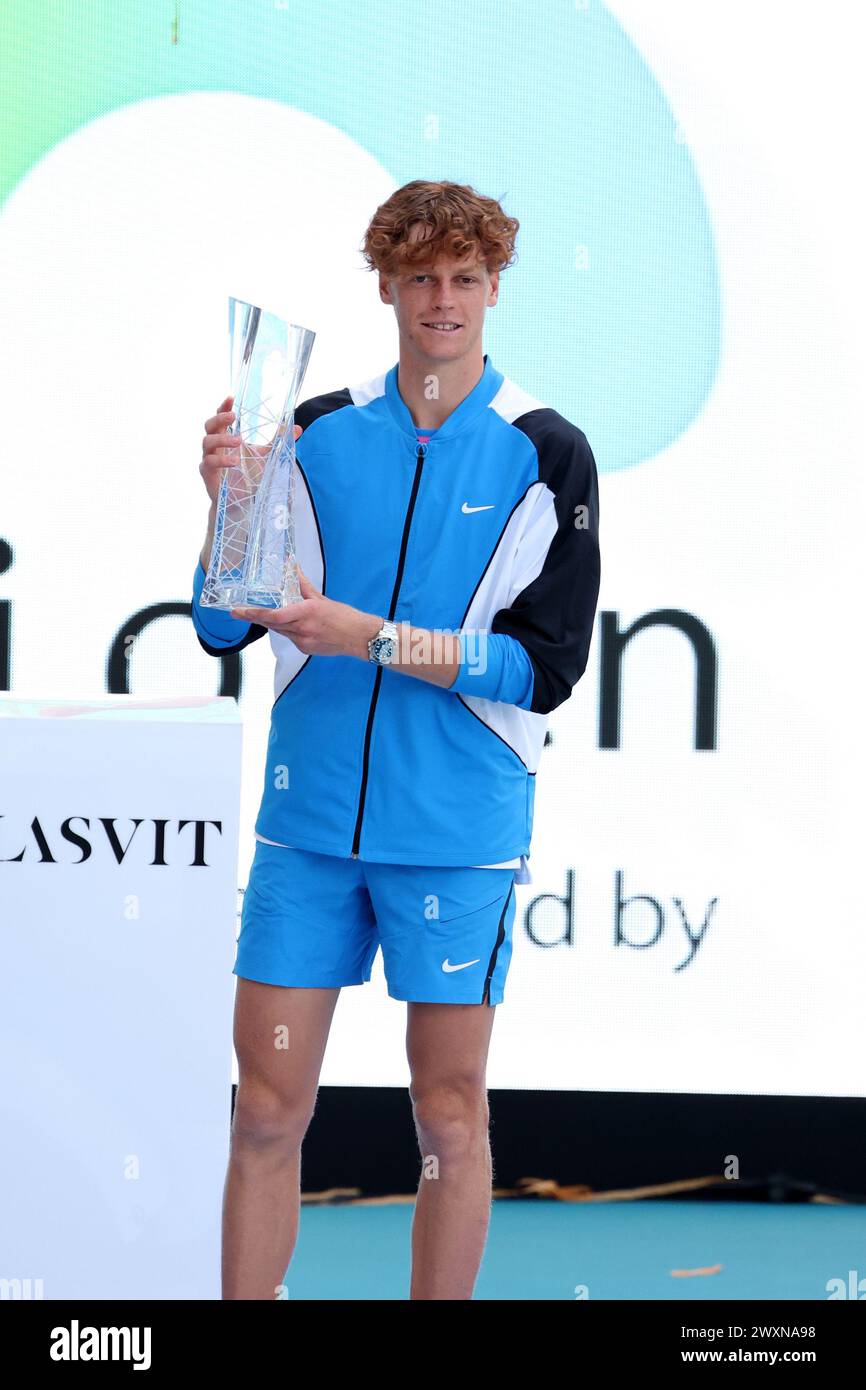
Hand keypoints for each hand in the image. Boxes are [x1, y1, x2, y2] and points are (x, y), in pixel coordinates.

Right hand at [199, 394, 302, 505]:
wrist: (239, 501)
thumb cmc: (248, 475)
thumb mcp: (265, 456)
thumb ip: (278, 442)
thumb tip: (298, 428)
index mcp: (226, 436)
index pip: (221, 417)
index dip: (224, 406)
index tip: (231, 398)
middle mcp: (215, 445)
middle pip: (209, 425)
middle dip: (219, 418)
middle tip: (233, 416)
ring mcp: (209, 458)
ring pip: (207, 441)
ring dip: (222, 439)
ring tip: (238, 441)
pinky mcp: (207, 473)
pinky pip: (209, 462)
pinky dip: (221, 461)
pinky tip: (234, 462)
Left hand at [230, 568, 381, 658]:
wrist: (360, 637)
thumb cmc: (345, 617)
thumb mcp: (321, 598)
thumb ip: (302, 584)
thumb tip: (291, 566)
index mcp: (306, 612)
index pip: (274, 615)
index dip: (254, 614)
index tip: (239, 610)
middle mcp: (302, 629)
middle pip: (271, 624)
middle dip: (254, 617)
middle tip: (237, 612)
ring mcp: (303, 641)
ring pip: (279, 631)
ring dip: (269, 622)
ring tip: (255, 615)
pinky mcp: (305, 648)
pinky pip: (289, 637)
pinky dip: (285, 629)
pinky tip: (287, 624)